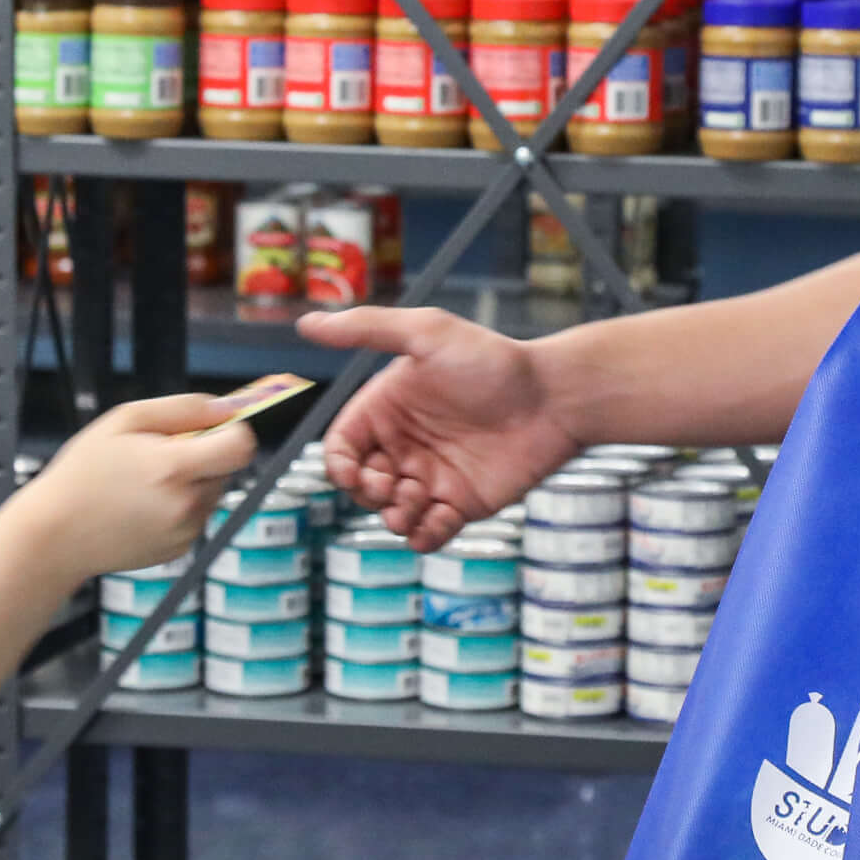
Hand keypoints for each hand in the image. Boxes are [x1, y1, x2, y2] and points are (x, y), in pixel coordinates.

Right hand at [1, 393, 256, 580]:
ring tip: (143, 484)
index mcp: (174, 468)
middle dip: (202, 457)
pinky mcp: (179, 550)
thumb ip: (183, 408)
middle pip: (225, 468)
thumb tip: (226, 408)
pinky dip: (178, 508)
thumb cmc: (83, 474)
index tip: (212, 428)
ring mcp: (185, 532)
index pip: (241, 446)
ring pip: (210, 493)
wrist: (56, 534)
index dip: (234, 431)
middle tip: (156, 457)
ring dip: (190, 483)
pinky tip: (141, 507)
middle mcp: (186, 504)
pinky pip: (194, 518)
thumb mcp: (124, 420)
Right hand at [293, 306, 579, 550]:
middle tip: (395, 483)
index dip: (340, 465)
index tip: (355, 472)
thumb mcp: (427, 332)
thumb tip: (305, 323)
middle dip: (367, 492)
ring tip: (418, 500)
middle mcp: (405, 445)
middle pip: (361, 485)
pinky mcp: (462, 504)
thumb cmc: (491, 360)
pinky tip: (436, 522)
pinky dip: (424, 536)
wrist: (554, 398)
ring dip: (394, 516)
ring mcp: (433, 477)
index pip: (342, 447)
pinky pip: (429, 533)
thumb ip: (368, 329)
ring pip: (391, 513)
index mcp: (387, 408)